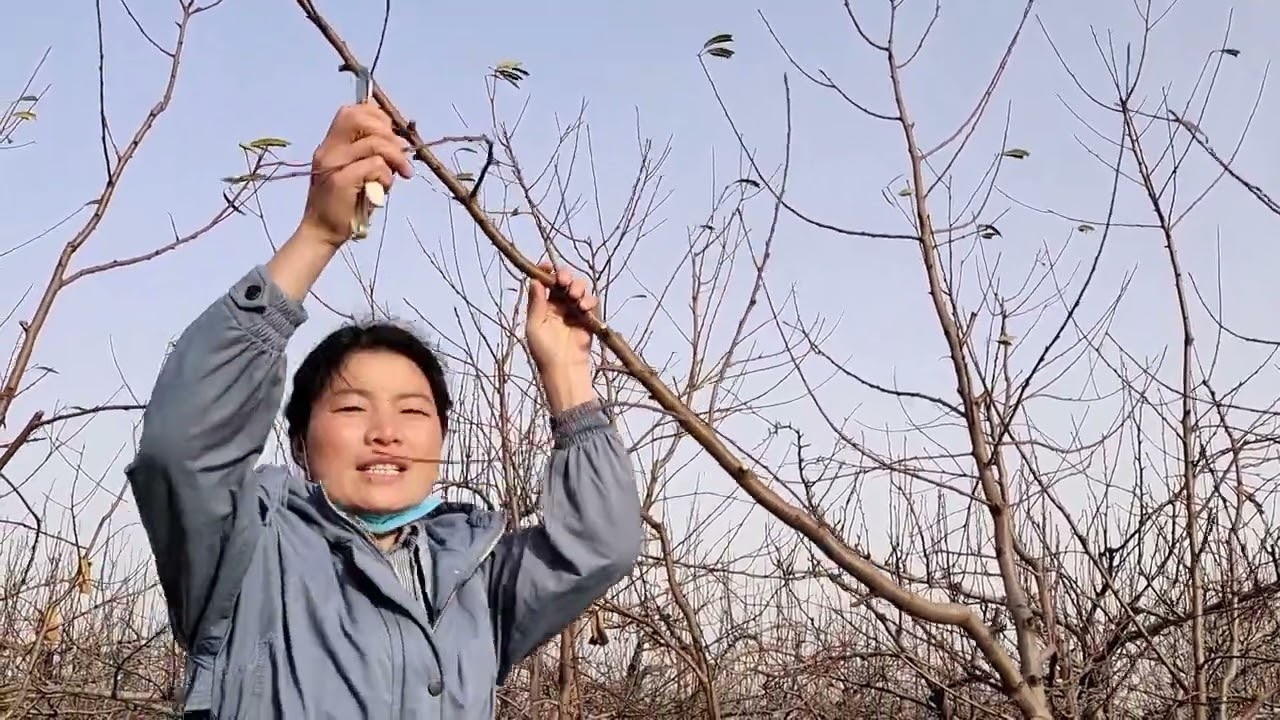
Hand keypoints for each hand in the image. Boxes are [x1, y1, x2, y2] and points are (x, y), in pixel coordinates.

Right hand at [297, 104, 412, 246]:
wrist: (322, 231)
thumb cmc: (344, 204)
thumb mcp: (357, 172)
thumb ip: (369, 154)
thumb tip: (398, 141)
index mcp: (331, 144)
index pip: (352, 112)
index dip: (377, 116)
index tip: (392, 136)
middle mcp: (329, 149)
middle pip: (359, 118)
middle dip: (387, 132)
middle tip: (400, 153)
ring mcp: (333, 163)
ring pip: (374, 143)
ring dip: (395, 157)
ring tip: (402, 172)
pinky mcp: (342, 180)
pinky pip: (374, 165)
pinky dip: (387, 175)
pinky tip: (385, 188)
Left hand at [526, 262, 597, 410]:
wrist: (565, 368)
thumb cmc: (544, 351)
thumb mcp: (535, 326)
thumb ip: (536, 303)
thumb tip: (535, 280)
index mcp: (543, 305)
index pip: (544, 282)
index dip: (546, 271)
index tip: (548, 266)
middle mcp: (558, 305)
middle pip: (563, 281)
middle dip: (565, 277)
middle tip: (564, 282)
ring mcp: (573, 310)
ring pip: (578, 288)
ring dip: (578, 287)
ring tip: (575, 297)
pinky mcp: (588, 318)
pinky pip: (590, 302)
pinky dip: (588, 300)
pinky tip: (583, 307)